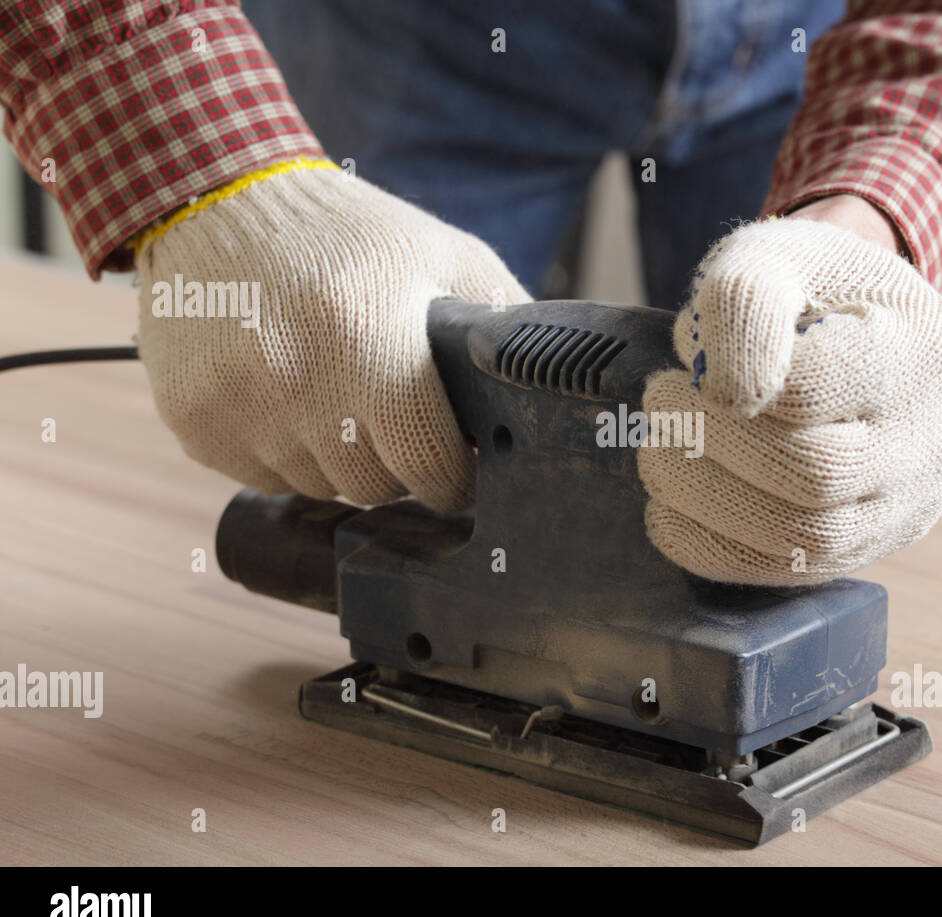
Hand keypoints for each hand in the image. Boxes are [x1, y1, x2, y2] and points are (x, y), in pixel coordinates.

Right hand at [135, 165, 529, 510]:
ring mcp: (237, 407)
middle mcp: (298, 380)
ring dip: (339, 459)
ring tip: (336, 396)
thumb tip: (544, 397)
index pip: (430, 466)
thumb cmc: (347, 233)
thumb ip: (504, 324)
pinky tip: (285, 396)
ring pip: (318, 488)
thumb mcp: (443, 256)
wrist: (216, 197)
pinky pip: (261, 479)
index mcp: (371, 338)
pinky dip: (283, 455)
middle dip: (398, 464)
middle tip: (396, 418)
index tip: (457, 466)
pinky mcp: (192, 422)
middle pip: (375, 486)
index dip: (453, 476)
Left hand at [637, 217, 941, 585]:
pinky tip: (671, 510)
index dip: (731, 386)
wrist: (865, 331)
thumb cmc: (815, 291)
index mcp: (926, 351)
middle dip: (711, 446)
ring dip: (706, 501)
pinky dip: (714, 547)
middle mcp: (935, 438)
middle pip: (815, 473)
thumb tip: (719, 392)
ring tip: (660, 454)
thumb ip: (744, 300)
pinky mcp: (871, 548)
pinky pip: (792, 573)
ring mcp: (909, 504)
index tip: (689, 367)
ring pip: (807, 537)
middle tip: (660, 409)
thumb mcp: (779, 255)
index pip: (813, 390)